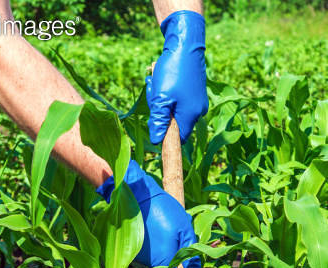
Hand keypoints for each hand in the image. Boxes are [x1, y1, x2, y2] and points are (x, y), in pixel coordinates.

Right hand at [96, 160, 201, 267]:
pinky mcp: (133, 247)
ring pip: (155, 264)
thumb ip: (191, 256)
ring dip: (164, 255)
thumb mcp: (185, 231)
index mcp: (164, 263)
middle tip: (180, 248)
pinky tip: (158, 231)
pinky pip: (148, 254)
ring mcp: (139, 256)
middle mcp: (148, 264)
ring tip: (169, 233)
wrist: (138, 196)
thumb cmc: (165, 212)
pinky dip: (155, 247)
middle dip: (173, 266)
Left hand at [146, 10, 208, 144]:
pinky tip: (163, 80)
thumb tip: (156, 141)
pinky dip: (168, 94)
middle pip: (175, 124)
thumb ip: (158, 121)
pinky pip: (179, 101)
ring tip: (156, 83)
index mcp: (191, 116)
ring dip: (162, 101)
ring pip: (175, 111)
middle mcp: (198, 111)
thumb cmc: (173, 71)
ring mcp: (198, 101)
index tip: (155, 123)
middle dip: (161, 114)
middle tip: (154, 95)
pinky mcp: (196, 92)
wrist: (186, 43)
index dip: (166, 136)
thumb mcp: (160, 98)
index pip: (179, 139)